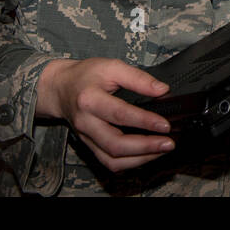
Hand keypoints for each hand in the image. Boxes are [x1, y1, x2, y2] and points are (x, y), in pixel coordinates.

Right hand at [37, 57, 175, 172]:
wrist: (60, 88)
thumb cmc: (86, 75)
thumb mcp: (112, 66)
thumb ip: (138, 77)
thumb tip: (162, 90)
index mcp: (90, 100)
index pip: (120, 114)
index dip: (145, 121)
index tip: (165, 125)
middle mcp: (86, 123)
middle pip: (115, 144)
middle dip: (145, 147)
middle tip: (168, 143)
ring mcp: (86, 138)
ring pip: (111, 160)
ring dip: (139, 159)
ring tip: (161, 150)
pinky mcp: (89, 146)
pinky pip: (108, 162)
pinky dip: (129, 163)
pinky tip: (146, 155)